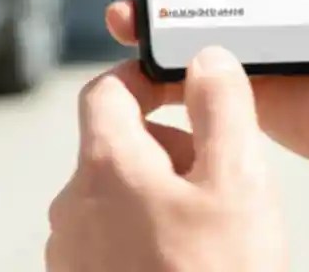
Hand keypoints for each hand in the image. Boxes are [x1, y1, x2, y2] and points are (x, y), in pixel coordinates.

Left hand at [47, 48, 288, 271]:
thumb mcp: (238, 183)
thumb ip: (221, 106)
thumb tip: (206, 58)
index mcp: (105, 165)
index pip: (107, 89)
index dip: (149, 79)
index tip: (188, 92)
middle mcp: (72, 206)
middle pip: (117, 145)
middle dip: (170, 149)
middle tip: (221, 182)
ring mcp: (70, 255)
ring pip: (116, 197)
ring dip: (160, 198)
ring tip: (210, 236)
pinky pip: (111, 243)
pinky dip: (146, 240)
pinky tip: (187, 268)